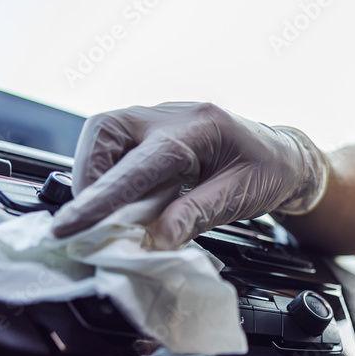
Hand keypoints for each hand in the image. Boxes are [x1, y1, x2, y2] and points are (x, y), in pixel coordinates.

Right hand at [52, 102, 326, 248]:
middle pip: (104, 131)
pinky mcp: (148, 132)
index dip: (102, 197)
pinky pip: (112, 148)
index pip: (140, 164)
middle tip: (89, 220)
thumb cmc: (270, 171)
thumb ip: (199, 214)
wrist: (283, 155)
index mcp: (199, 128)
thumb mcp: (244, 197)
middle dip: (88, 177)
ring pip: (101, 137)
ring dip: (94, 177)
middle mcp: (170, 116)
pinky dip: (107, 177)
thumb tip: (158, 239)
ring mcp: (156, 119)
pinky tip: (122, 202)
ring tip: (106, 213)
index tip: (71, 225)